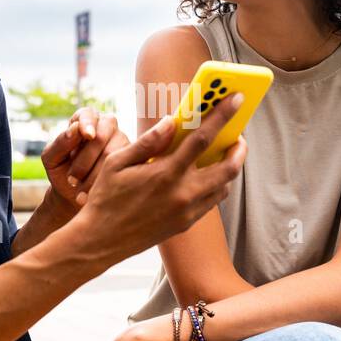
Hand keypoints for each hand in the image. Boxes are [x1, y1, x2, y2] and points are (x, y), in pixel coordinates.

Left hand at [40, 106, 128, 210]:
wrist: (73, 194)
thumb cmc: (61, 172)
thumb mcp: (51, 158)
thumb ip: (60, 143)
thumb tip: (75, 129)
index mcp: (85, 119)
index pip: (88, 115)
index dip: (88, 124)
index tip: (88, 135)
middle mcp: (106, 126)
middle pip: (102, 136)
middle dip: (85, 160)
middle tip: (71, 179)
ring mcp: (121, 141)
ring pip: (113, 153)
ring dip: (94, 173)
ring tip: (80, 189)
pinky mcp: (130, 158)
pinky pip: (122, 167)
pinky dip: (106, 181)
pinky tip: (94, 193)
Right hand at [71, 91, 247, 266]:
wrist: (101, 241)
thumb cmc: (106, 198)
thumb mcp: (117, 163)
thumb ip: (148, 141)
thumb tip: (171, 120)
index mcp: (166, 173)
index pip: (203, 138)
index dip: (222, 115)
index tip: (236, 99)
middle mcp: (183, 193)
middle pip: (228, 167)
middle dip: (239, 147)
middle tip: (237, 135)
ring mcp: (187, 211)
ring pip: (224, 186)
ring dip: (229, 168)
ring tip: (222, 154)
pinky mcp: (186, 224)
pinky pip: (212, 201)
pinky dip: (216, 185)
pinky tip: (205, 175)